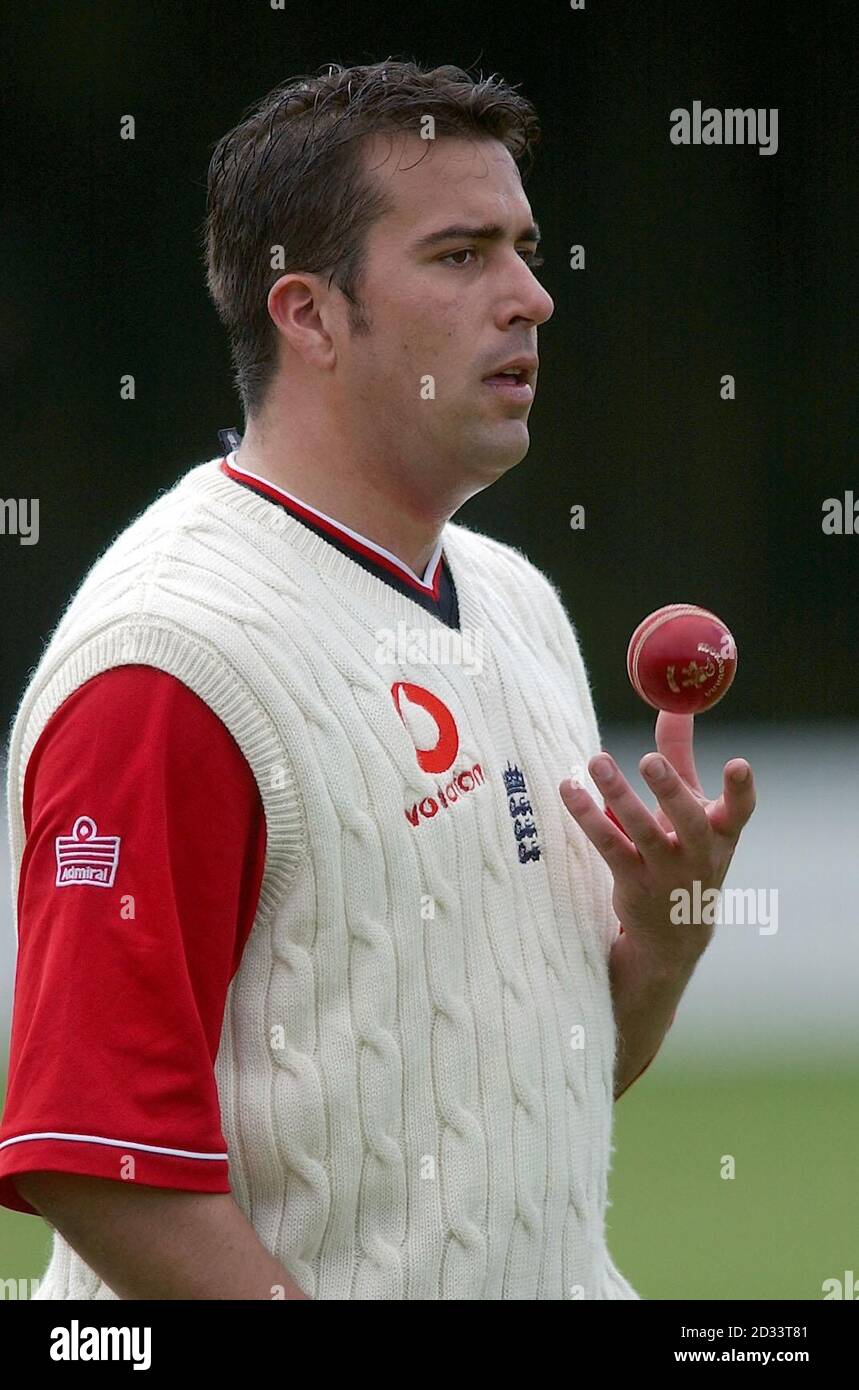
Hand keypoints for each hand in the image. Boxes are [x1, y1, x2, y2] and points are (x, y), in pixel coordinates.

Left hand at [558, 712, 755, 968]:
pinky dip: (588, 816)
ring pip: (642, 833)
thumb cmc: (684, 851)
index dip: (741, 789)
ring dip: (619, 795)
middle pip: (690, 822)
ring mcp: (667, 873)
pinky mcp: (633, 884)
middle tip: (650, 759)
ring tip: (597, 761)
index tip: (738, 764)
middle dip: (670, 790)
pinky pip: (609, 846)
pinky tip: (569, 790)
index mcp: (722, 833)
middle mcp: (700, 854)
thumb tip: (674, 705)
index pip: (740, 810)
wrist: (674, 934)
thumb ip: (680, 756)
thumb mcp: (690, 806)